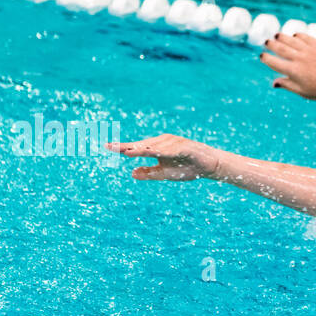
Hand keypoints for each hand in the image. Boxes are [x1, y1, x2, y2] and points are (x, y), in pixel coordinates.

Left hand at [105, 134, 220, 180]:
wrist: (209, 165)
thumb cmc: (187, 167)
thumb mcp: (165, 173)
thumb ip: (149, 173)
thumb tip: (132, 173)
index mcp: (156, 148)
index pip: (136, 147)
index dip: (122, 147)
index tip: (106, 146)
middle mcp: (163, 142)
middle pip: (143, 145)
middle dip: (129, 146)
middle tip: (113, 147)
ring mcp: (175, 143)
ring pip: (156, 146)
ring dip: (143, 148)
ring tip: (129, 151)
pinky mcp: (186, 147)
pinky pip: (173, 149)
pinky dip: (163, 150)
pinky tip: (154, 152)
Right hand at [260, 32, 315, 101]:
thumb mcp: (304, 92)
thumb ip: (288, 85)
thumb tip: (274, 83)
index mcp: (294, 72)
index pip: (274, 62)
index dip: (266, 58)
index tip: (262, 56)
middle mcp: (299, 59)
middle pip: (280, 48)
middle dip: (271, 44)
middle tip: (266, 42)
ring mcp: (309, 50)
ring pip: (290, 40)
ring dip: (281, 37)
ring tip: (276, 36)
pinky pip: (304, 37)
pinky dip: (297, 36)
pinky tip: (294, 37)